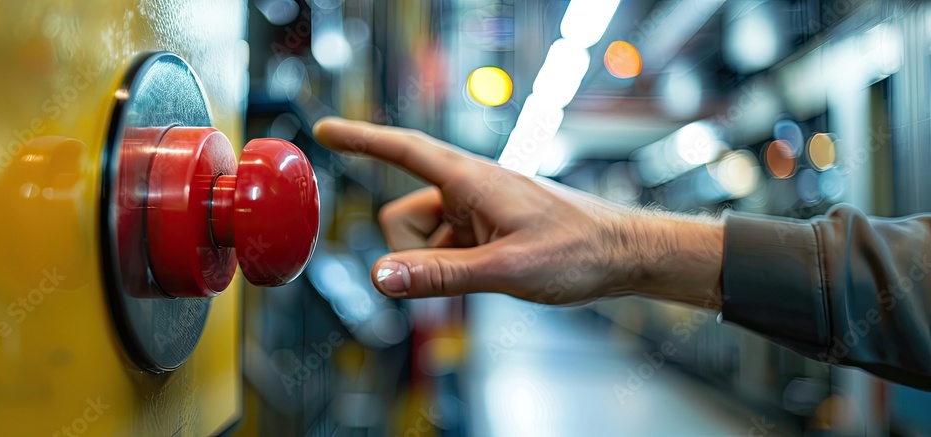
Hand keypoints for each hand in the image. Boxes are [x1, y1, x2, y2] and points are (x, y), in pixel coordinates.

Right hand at [312, 118, 724, 306]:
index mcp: (470, 179)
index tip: (324, 131)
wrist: (624, 254)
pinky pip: (445, 248)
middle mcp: (468, 188)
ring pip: (422, 239)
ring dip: (438, 263)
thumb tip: (379, 278)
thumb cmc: (578, 250)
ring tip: (492, 272)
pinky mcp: (485, 228)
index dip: (360, 140)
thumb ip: (439, 275)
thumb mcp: (506, 270)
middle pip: (401, 216)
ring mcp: (476, 209)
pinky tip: (495, 274)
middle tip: (464, 268)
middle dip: (413, 251)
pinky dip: (454, 266)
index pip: (403, 149)